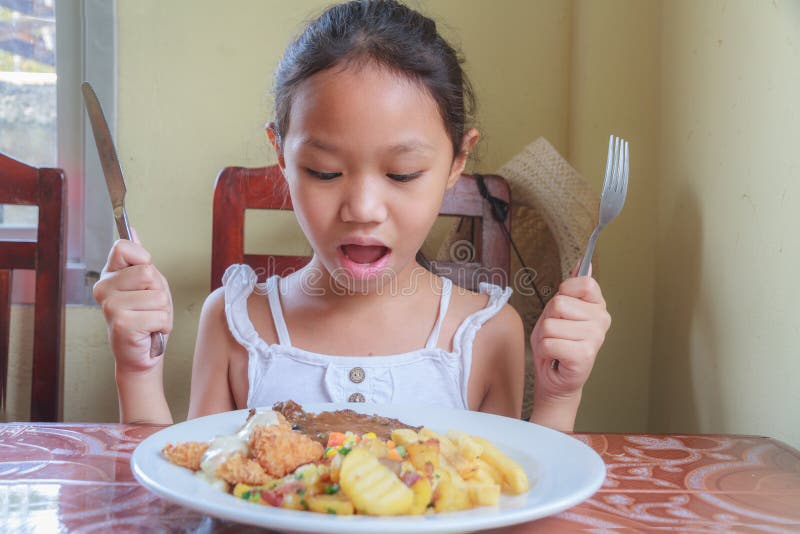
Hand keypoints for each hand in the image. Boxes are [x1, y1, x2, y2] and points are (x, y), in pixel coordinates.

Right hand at [92, 232, 172, 373]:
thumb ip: (139, 259)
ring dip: (163, 311)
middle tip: (150, 306)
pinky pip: (160, 316)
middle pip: (148, 272)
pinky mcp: (121, 324)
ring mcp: (110, 306)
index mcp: (109, 274)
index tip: (144, 278)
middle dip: (159, 291)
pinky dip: (164, 325)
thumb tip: (132, 229)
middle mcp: (104, 288)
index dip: (143, 259)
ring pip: (158, 296)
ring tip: (150, 319)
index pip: (124, 247)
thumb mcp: (148, 284)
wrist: (142, 353)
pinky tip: (150, 331)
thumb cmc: (147, 317)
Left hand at [530, 263, 610, 404]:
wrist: (554, 378)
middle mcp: (602, 319)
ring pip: (550, 324)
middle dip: (548, 318)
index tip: (562, 308)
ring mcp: (595, 337)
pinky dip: (545, 351)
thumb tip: (583, 259)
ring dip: (544, 337)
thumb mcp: (559, 310)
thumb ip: (571, 287)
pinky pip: (550, 342)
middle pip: (559, 303)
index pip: (584, 282)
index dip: (564, 292)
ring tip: (556, 346)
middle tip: (556, 333)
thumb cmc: (555, 343)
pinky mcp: (585, 354)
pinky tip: (556, 356)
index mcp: (597, 305)